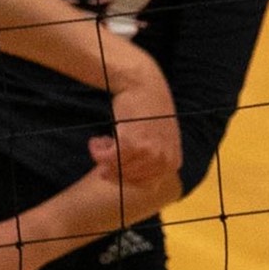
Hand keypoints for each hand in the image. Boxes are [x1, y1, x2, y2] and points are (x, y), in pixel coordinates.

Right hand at [93, 60, 181, 186]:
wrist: (143, 83)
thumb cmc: (149, 110)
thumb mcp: (161, 139)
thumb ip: (154, 161)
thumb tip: (140, 186)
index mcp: (173, 162)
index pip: (144, 185)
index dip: (125, 175)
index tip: (114, 164)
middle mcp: (164, 161)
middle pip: (128, 179)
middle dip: (112, 167)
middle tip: (105, 149)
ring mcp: (149, 153)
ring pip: (116, 171)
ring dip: (102, 158)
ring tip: (100, 142)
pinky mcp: (132, 143)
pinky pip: (106, 159)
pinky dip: (97, 151)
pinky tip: (95, 140)